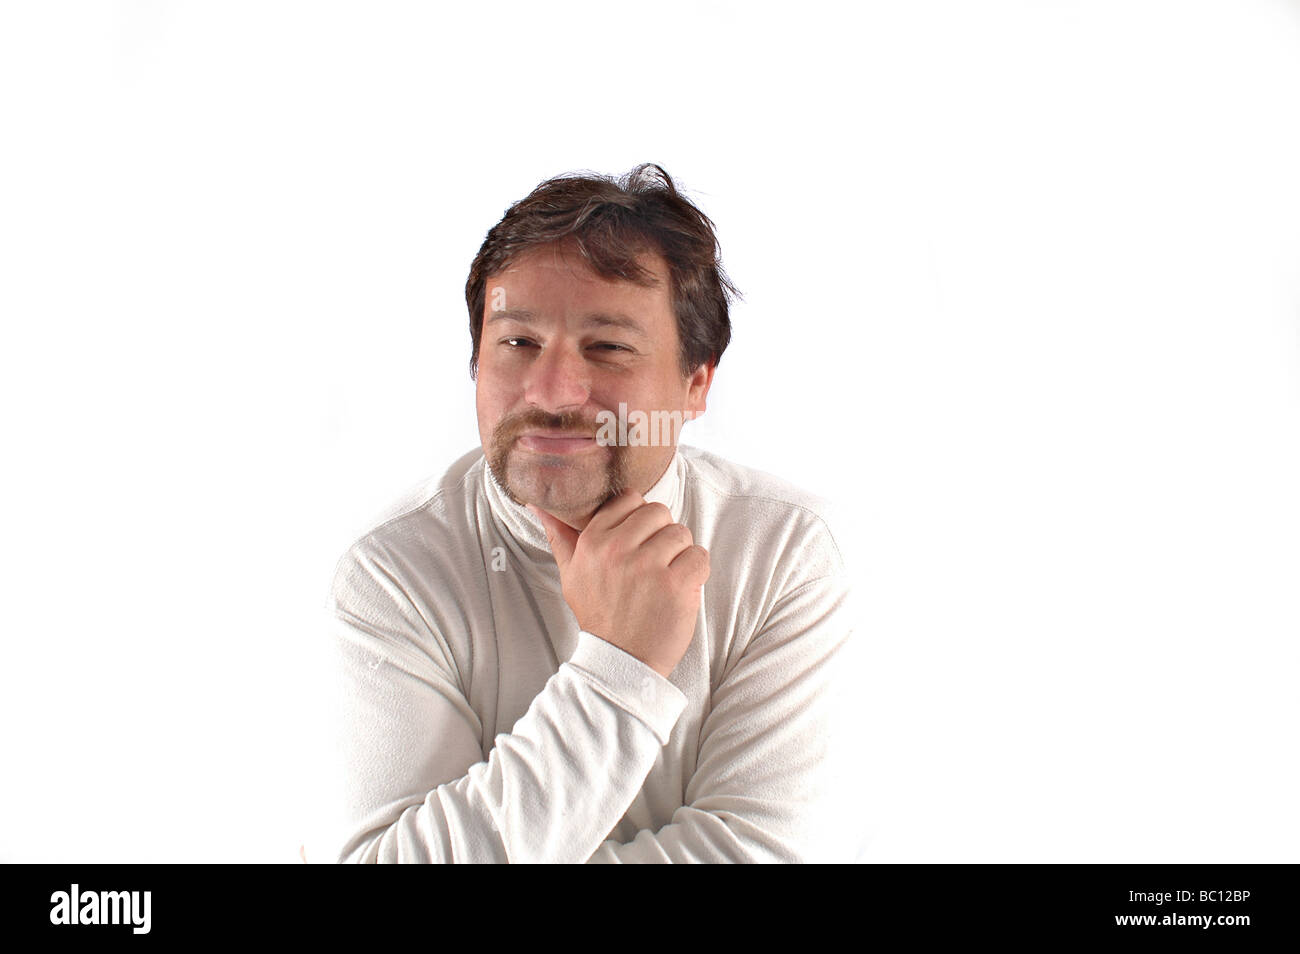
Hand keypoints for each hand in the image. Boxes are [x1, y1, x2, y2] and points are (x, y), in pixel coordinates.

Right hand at [530, 491, 708, 677]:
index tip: (638, 541)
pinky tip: (681, 587)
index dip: (639, 518)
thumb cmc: (599, 616)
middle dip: (661, 534)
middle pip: (659, 512)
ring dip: (680, 553)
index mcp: (593, 542)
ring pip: (681, 533)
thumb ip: (559, 537)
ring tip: (666, 577)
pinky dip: (697, 570)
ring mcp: (649, 566)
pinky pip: (699, 556)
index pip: (629, 499)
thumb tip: (540, 506)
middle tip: (654, 562)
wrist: (620, 661)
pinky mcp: (676, 584)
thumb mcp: (571, 575)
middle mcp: (618, 549)